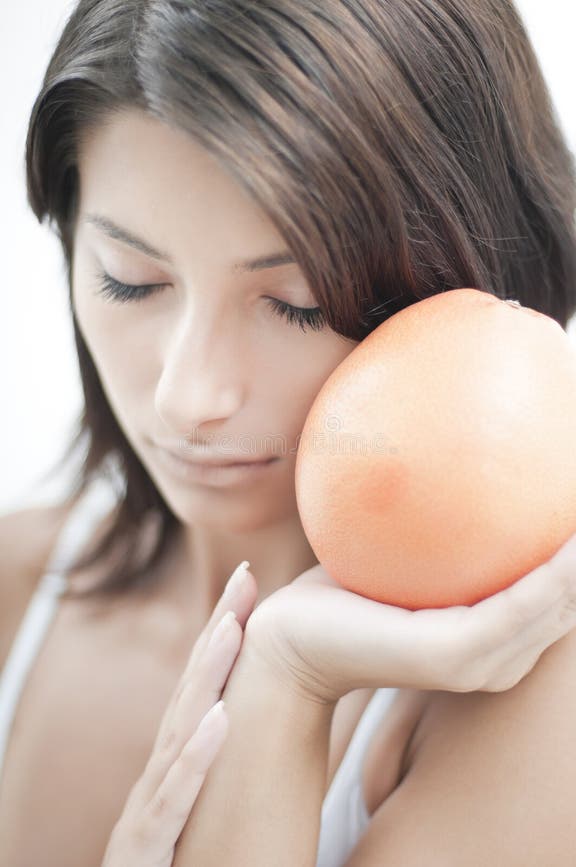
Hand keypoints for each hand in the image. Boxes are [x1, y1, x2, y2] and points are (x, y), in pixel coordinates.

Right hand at [102, 562, 257, 866]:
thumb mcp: (207, 807)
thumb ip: (227, 766)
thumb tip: (258, 718)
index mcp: (179, 761)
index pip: (205, 684)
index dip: (226, 631)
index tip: (252, 583)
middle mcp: (161, 773)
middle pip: (191, 690)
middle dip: (220, 630)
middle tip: (246, 576)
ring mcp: (150, 807)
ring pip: (179, 732)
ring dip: (207, 676)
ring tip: (234, 626)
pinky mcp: (146, 850)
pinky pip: (172, 801)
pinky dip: (195, 760)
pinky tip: (220, 720)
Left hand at [244, 533, 575, 704]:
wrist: (290, 640)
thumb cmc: (342, 592)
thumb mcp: (395, 552)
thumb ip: (433, 524)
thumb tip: (448, 458)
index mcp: (494, 642)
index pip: (556, 599)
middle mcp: (499, 659)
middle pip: (571, 604)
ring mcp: (479, 662)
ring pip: (559, 606)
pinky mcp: (453, 653)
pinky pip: (518, 605)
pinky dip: (554, 571)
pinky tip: (572, 532)